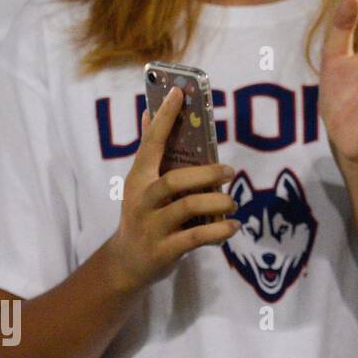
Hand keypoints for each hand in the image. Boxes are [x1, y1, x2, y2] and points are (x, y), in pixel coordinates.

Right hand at [105, 85, 239, 291]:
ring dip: (217, 202)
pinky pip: (196, 237)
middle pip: (174, 180)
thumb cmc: (142, 215)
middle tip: (229, 171)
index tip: (178, 93)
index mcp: (138, 178)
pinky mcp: (163, 250)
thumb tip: (149, 111)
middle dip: (206, 174)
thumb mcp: (140, 184)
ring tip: (233, 201)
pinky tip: (233, 225)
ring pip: (188, 207)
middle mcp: (142, 200)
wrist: (125, 263)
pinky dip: (219, 230)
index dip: (164, 117)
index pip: (151, 142)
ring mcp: (152, 226)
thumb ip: (150, 151)